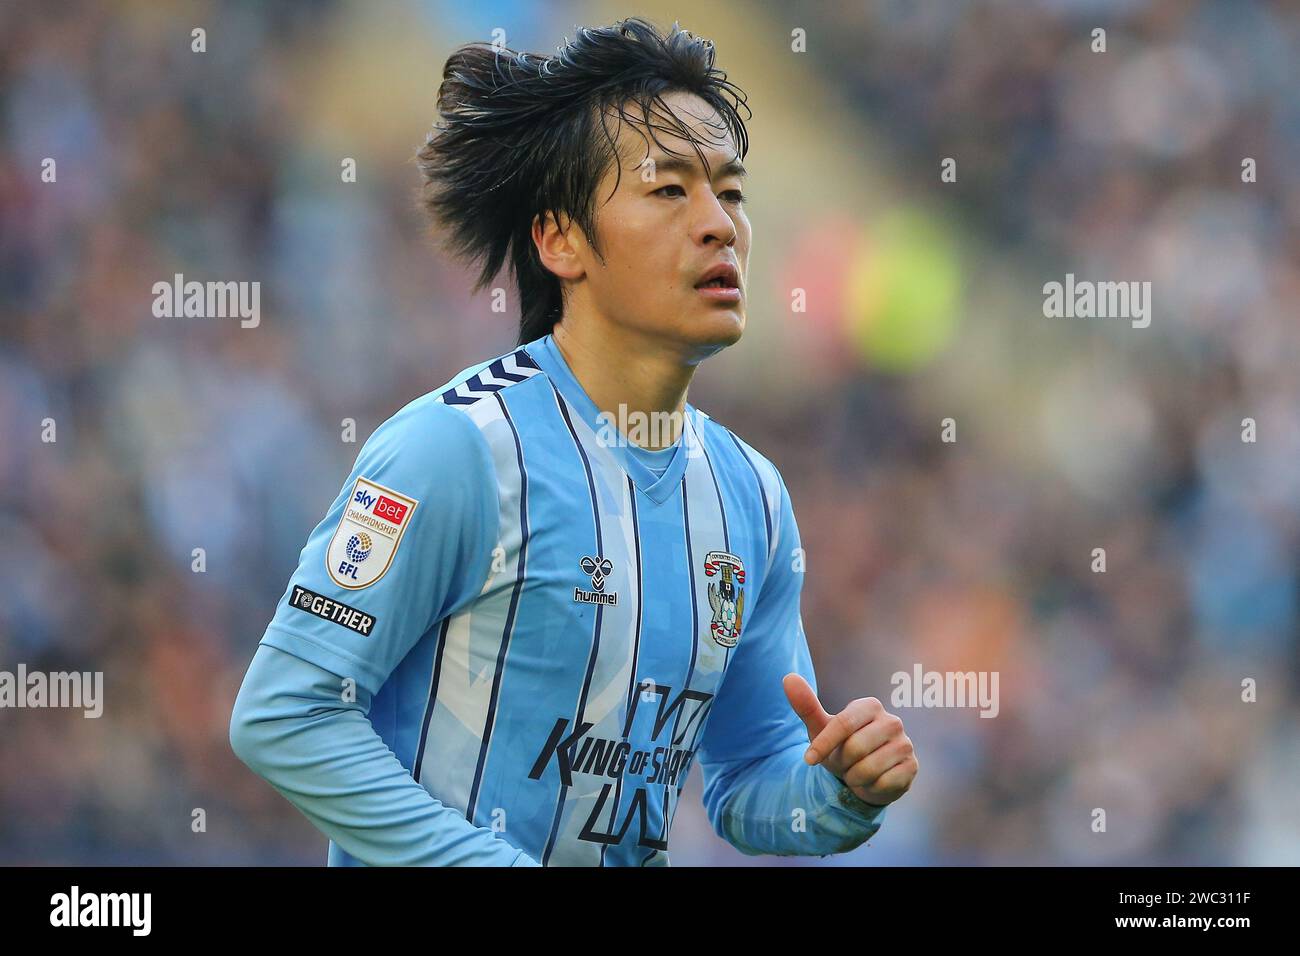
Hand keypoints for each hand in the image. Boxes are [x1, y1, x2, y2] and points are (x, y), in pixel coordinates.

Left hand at [783, 673, 916, 807]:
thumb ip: (806, 706)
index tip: (808, 760)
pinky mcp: (912, 767)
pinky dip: (870, 788)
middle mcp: (892, 722)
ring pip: (868, 769)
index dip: (823, 745)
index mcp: (870, 706)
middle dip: (842, 763)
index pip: (842, 724)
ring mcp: (905, 744)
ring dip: (854, 778)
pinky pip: (883, 783)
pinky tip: (873, 781)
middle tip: (845, 763)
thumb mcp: (821, 729)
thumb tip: (788, 678)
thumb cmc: (841, 747)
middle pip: (855, 749)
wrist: (865, 776)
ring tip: (857, 772)